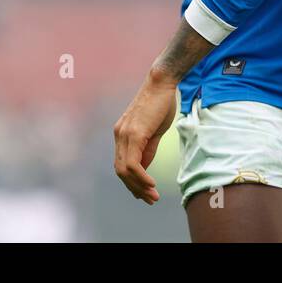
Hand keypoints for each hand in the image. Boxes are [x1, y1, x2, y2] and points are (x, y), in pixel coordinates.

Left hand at [113, 70, 177, 204]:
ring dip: (138, 186)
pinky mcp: (134, 134)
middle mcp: (119, 135)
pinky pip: (133, 163)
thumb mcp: (154, 131)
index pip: (122, 165)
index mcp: (122, 134)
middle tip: (149, 199)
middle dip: (135, 188)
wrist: (162, 82)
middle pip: (120, 171)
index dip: (132, 182)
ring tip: (152, 196)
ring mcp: (124, 135)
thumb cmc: (161, 103)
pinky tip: (152, 184)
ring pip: (124, 170)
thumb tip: (144, 169)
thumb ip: (148, 149)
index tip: (144, 193)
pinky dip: (141, 177)